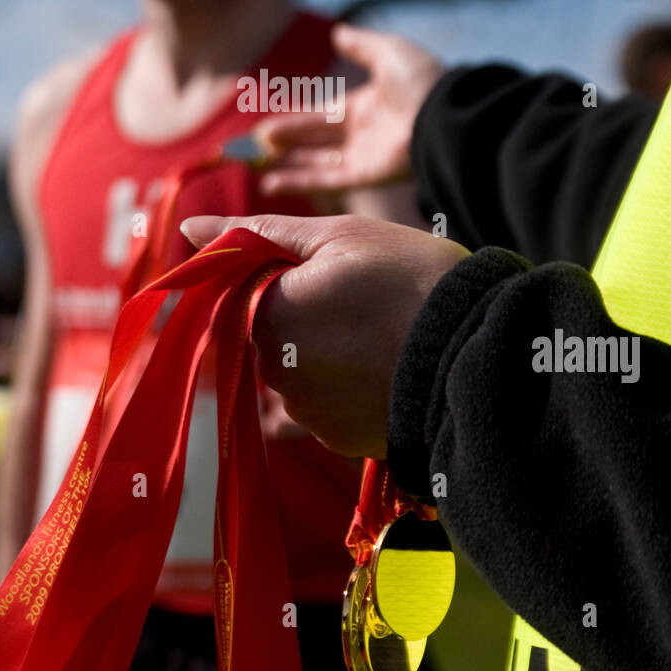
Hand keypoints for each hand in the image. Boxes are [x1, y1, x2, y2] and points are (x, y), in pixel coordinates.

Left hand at [181, 213, 468, 456]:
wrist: (481, 350)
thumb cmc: (409, 277)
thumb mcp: (337, 236)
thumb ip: (256, 233)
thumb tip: (188, 229)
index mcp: (265, 314)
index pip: (243, 292)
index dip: (283, 275)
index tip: (327, 271)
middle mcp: (274, 372)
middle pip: (270, 336)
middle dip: (304, 316)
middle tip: (363, 297)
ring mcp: (307, 414)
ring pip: (299, 374)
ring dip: (326, 353)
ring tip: (382, 332)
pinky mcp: (339, 441)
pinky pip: (328, 408)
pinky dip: (348, 388)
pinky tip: (386, 366)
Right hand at [254, 23, 444, 195]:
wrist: (445, 113)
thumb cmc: (421, 79)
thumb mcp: (388, 52)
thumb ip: (361, 44)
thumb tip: (337, 33)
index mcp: (366, 105)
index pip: (321, 116)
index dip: (293, 121)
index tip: (264, 127)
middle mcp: (362, 134)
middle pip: (313, 140)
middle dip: (282, 142)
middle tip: (249, 145)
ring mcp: (364, 157)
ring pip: (316, 163)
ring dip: (285, 165)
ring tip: (254, 166)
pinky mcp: (368, 176)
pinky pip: (328, 181)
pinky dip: (300, 182)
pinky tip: (272, 183)